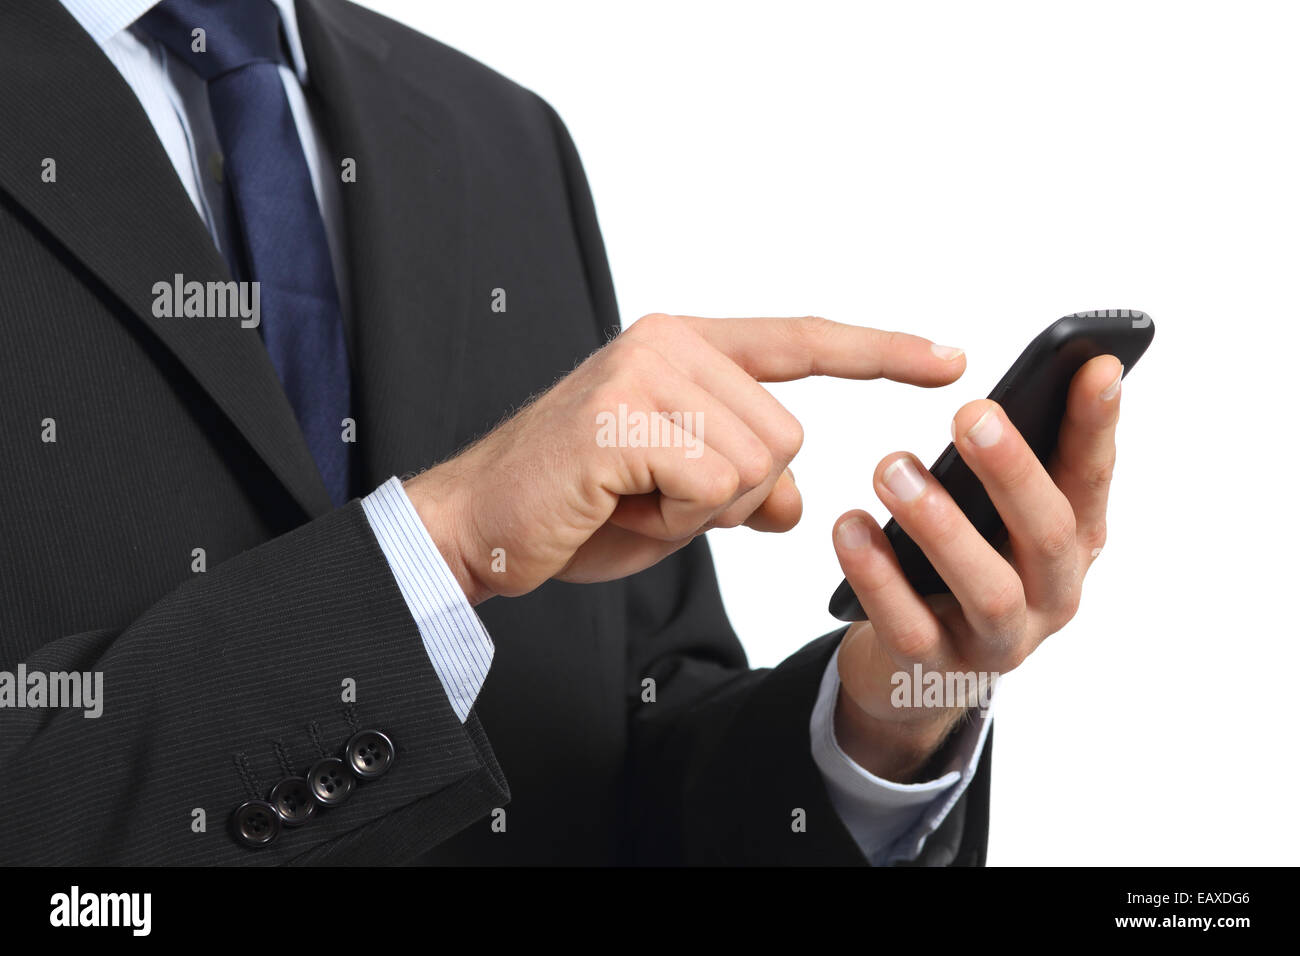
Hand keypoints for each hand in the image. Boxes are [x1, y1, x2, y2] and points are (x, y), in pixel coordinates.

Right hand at [404, 313, 966, 603]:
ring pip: (757, 463)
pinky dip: (677, 520)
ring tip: (631, 499)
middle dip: (732, 494)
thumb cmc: (576, 508)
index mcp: (684, 346)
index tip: (949, 358)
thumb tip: (798, 503)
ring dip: (702, 511)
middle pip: (785, 435)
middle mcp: (669, 343)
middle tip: (652, 498)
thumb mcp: (680, 504)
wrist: (479, 526)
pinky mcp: (621, 415)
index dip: (879, 350)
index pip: (800, 341)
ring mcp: (643, 371)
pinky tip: (619, 505)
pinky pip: (711, 485)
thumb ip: (744, 486)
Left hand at [831, 355, 1124, 780]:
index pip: (1092, 478)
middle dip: (1013, 471)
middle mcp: (1051, 595)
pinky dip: (878, 577)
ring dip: (941, 526)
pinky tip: (850, 526)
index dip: (1097, 425)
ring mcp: (997, 640)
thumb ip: (1005, 462)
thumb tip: (1005, 390)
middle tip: (970, 414)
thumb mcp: (993, 514)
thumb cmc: (958, 565)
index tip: (1094, 363)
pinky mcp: (935, 670)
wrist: (916, 672)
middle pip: (1048, 534)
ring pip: (987, 590)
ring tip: (892, 469)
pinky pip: (909, 626)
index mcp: (1073, 542)